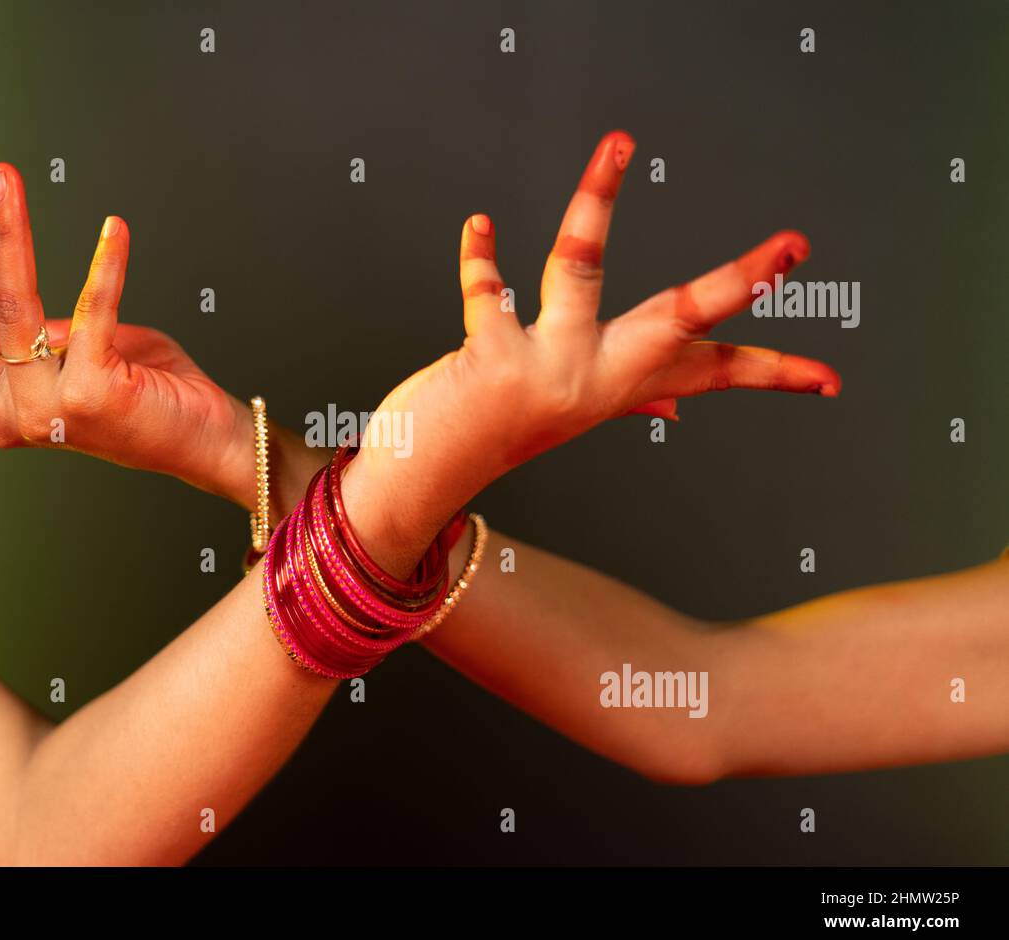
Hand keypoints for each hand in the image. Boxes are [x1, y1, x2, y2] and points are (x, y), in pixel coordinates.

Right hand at [0, 164, 256, 505]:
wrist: (205, 436)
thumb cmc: (134, 387)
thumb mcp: (59, 353)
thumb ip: (5, 334)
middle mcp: (8, 417)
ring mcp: (48, 411)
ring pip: (11, 310)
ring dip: (10, 235)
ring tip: (1, 176)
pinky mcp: (94, 394)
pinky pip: (92, 310)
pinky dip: (106, 265)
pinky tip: (114, 228)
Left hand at [341, 130, 840, 570]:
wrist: (423, 477)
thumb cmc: (498, 429)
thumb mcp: (573, 413)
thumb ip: (629, 399)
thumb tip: (678, 409)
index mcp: (621, 382)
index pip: (713, 373)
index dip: (774, 375)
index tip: (830, 380)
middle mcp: (594, 376)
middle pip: (679, 319)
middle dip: (738, 282)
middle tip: (793, 246)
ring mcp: (547, 367)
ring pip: (581, 271)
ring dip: (595, 207)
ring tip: (617, 146)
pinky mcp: (492, 359)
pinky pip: (488, 293)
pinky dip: (480, 259)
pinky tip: (479, 225)